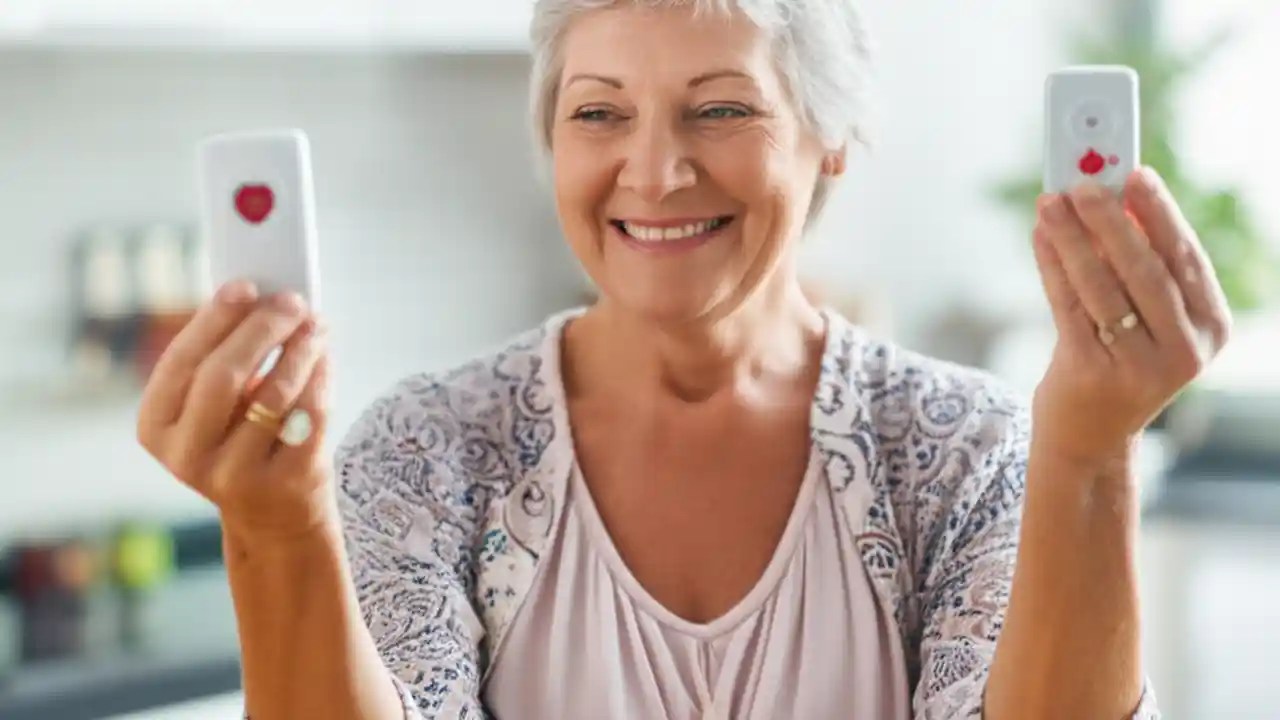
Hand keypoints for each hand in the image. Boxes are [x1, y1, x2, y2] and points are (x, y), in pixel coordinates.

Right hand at [136, 280, 335, 544]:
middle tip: (292, 300)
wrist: (274, 517)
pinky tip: (323, 355)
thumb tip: (263, 297)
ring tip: (316, 323)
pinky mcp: (283, 483)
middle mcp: (187, 455)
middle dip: (261, 329)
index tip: (244, 285)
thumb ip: (225, 359)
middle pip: (223, 376)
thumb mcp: (216, 408)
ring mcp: (234, 475)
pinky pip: (308, 415)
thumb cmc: (243, 441)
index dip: (214, 320)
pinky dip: (320, 377)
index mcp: (157, 426)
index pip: (181, 363)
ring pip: (274, 394)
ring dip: (300, 349)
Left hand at [1029, 168, 1232, 467]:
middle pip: (1145, 271)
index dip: (1161, 214)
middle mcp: (1184, 351)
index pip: (1186, 260)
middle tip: (1084, 182)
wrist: (1090, 437)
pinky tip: (1040, 236)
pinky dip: (1052, 265)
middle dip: (1112, 221)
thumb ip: (1140, 267)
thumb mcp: (1147, 320)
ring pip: (1101, 287)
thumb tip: (1113, 198)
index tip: (1137, 174)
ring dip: (1072, 238)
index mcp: (1210, 328)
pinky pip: (1068, 306)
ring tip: (1050, 201)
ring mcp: (1139, 367)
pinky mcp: (1092, 375)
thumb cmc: (1119, 361)